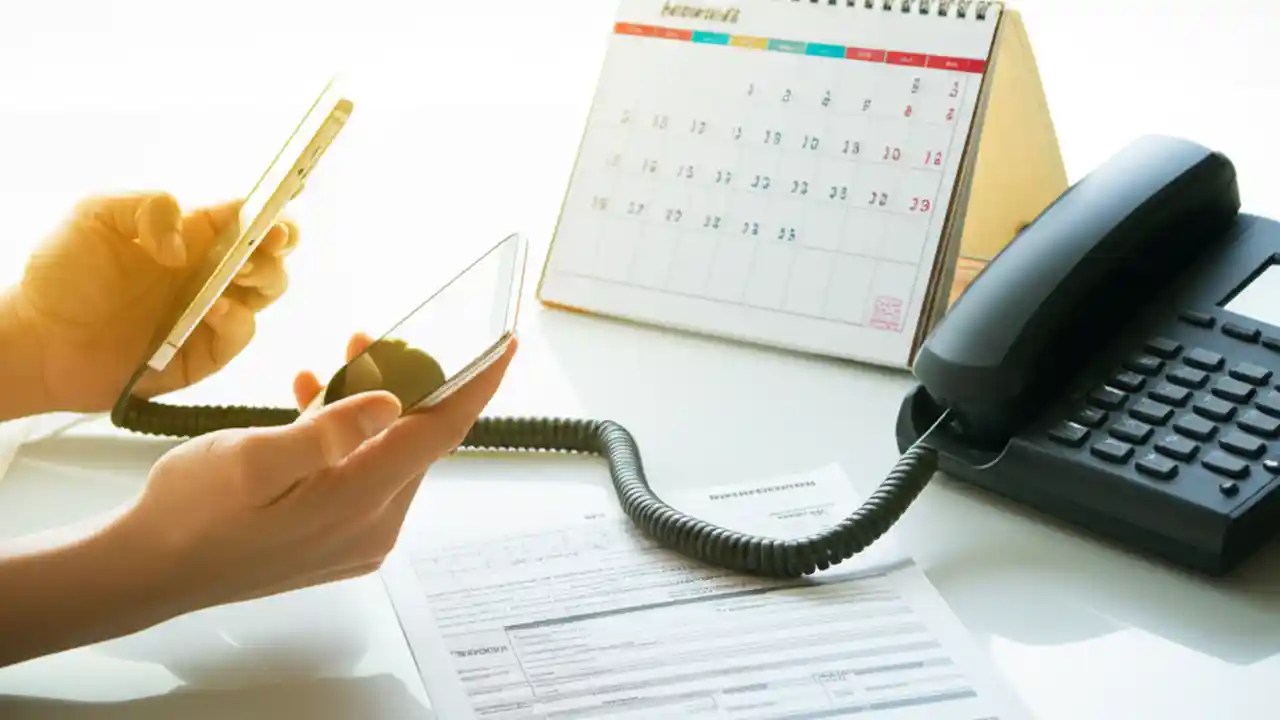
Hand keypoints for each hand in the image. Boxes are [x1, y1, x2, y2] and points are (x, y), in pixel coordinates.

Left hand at [12, 192, 297, 412]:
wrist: (40, 340)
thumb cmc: (62, 275)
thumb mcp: (95, 215)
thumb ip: (148, 207)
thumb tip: (184, 246)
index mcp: (191, 235)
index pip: (246, 217)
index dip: (269, 212)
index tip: (271, 214)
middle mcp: (207, 271)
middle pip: (270, 254)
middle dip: (278, 244)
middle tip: (263, 244)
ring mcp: (210, 312)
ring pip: (267, 292)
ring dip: (267, 279)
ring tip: (241, 274)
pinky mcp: (206, 352)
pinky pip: (241, 334)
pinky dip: (237, 320)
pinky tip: (213, 310)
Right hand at [120, 332, 514, 616]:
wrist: (147, 571)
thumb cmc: (191, 512)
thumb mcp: (252, 458)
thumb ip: (329, 431)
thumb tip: (393, 404)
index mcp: (361, 500)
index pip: (441, 433)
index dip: (476, 385)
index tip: (505, 346)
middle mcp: (374, 525)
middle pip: (414, 440)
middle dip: (404, 384)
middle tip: (372, 339)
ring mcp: (357, 538)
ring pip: (385, 455)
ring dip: (366, 408)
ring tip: (336, 363)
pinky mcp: (335, 542)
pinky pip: (359, 476)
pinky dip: (344, 439)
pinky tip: (309, 403)